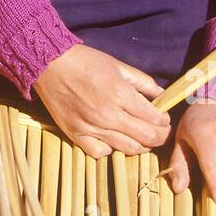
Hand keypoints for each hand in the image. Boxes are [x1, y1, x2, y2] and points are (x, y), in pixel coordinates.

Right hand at [34, 44, 170, 158]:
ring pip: (127, 149)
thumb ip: (144, 82)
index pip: (155, 119)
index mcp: (121, 95)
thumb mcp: (119, 66)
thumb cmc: (86, 62)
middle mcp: (108, 115)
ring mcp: (92, 128)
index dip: (164, 121)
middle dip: (159, 137)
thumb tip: (162, 95)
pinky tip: (112, 140)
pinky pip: (100, 153)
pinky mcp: (76, 135)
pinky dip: (110, 150)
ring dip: (140, 146)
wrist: (51, 64)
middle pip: (146, 138)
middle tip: (159, 132)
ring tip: (141, 138)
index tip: (163, 118)